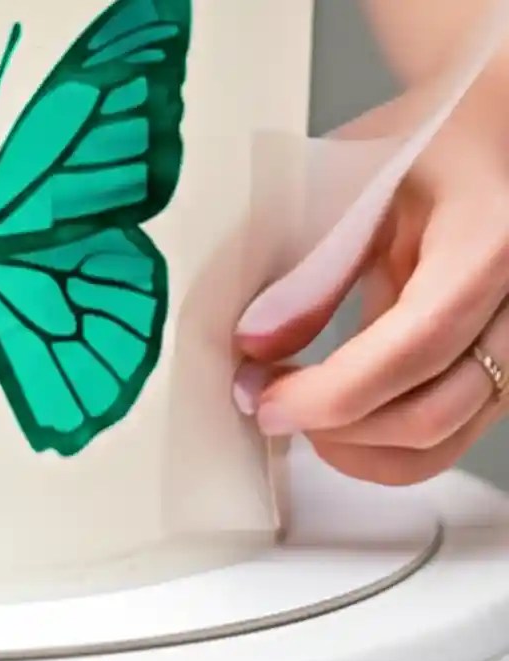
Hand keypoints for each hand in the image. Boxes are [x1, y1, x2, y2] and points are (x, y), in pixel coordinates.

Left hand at [233, 103, 508, 485]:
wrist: (496, 135)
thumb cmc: (433, 141)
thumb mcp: (362, 180)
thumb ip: (312, 266)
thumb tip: (254, 344)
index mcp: (490, 242)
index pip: (412, 345)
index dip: (331, 392)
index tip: (263, 401)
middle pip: (429, 413)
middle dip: (331, 427)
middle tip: (262, 401)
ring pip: (439, 443)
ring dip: (353, 447)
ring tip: (293, 407)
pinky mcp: (500, 370)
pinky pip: (445, 437)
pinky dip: (379, 443)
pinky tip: (331, 415)